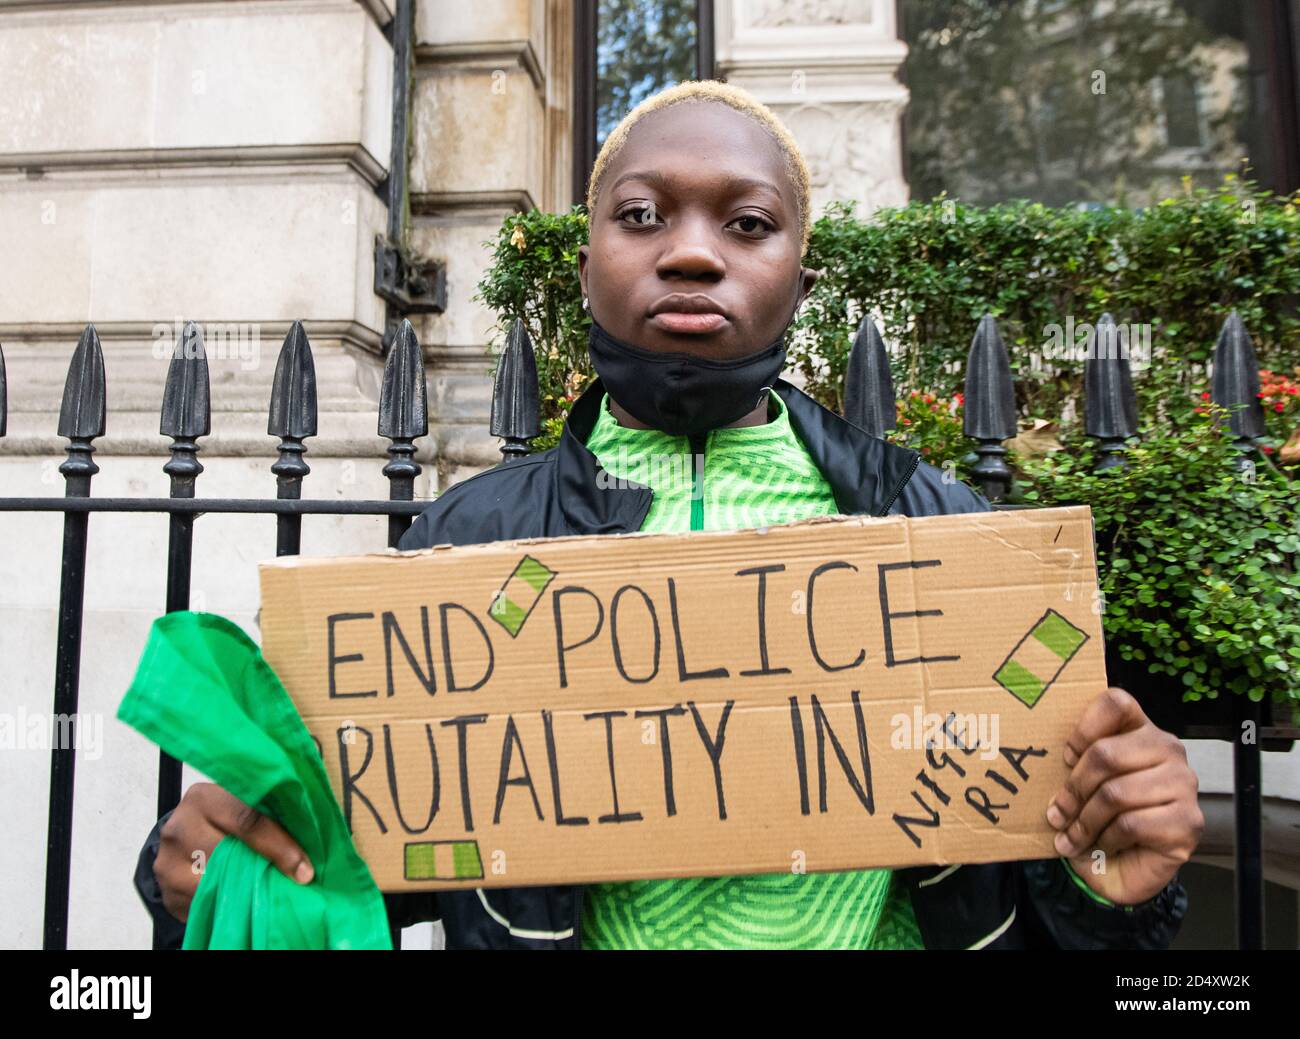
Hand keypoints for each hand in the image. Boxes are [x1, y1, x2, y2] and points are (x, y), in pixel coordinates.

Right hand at [155, 782, 312, 922]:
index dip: (279, 846)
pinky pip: (204, 904)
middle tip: (294, 883)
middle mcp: (180, 827)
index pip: (246, 820)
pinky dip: (229, 906)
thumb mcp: (245, 804)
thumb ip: (270, 813)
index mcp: (204, 797)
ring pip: (215, 884)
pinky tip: (246, 902)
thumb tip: (315, 837)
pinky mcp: (167, 892)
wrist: (185, 834)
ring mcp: (168, 862)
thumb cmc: (228, 816)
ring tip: (270, 891)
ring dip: (247, 891)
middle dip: (266, 870)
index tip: (304, 868)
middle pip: (229, 855)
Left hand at [1045, 686, 1203, 905]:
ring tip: (1071, 837)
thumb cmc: (1099, 818)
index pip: (1116, 702)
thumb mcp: (1081, 784)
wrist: (1125, 869)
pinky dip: (1107, 839)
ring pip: (1116, 793)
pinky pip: (1132, 824)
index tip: (1065, 758)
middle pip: (1107, 754)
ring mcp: (1183, 784)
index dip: (1084, 728)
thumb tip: (1038, 757)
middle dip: (1074, 789)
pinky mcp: (1188, 821)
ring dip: (1085, 822)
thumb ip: (1071, 764)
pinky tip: (1102, 846)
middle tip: (1056, 814)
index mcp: (1140, 730)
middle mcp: (1168, 750)